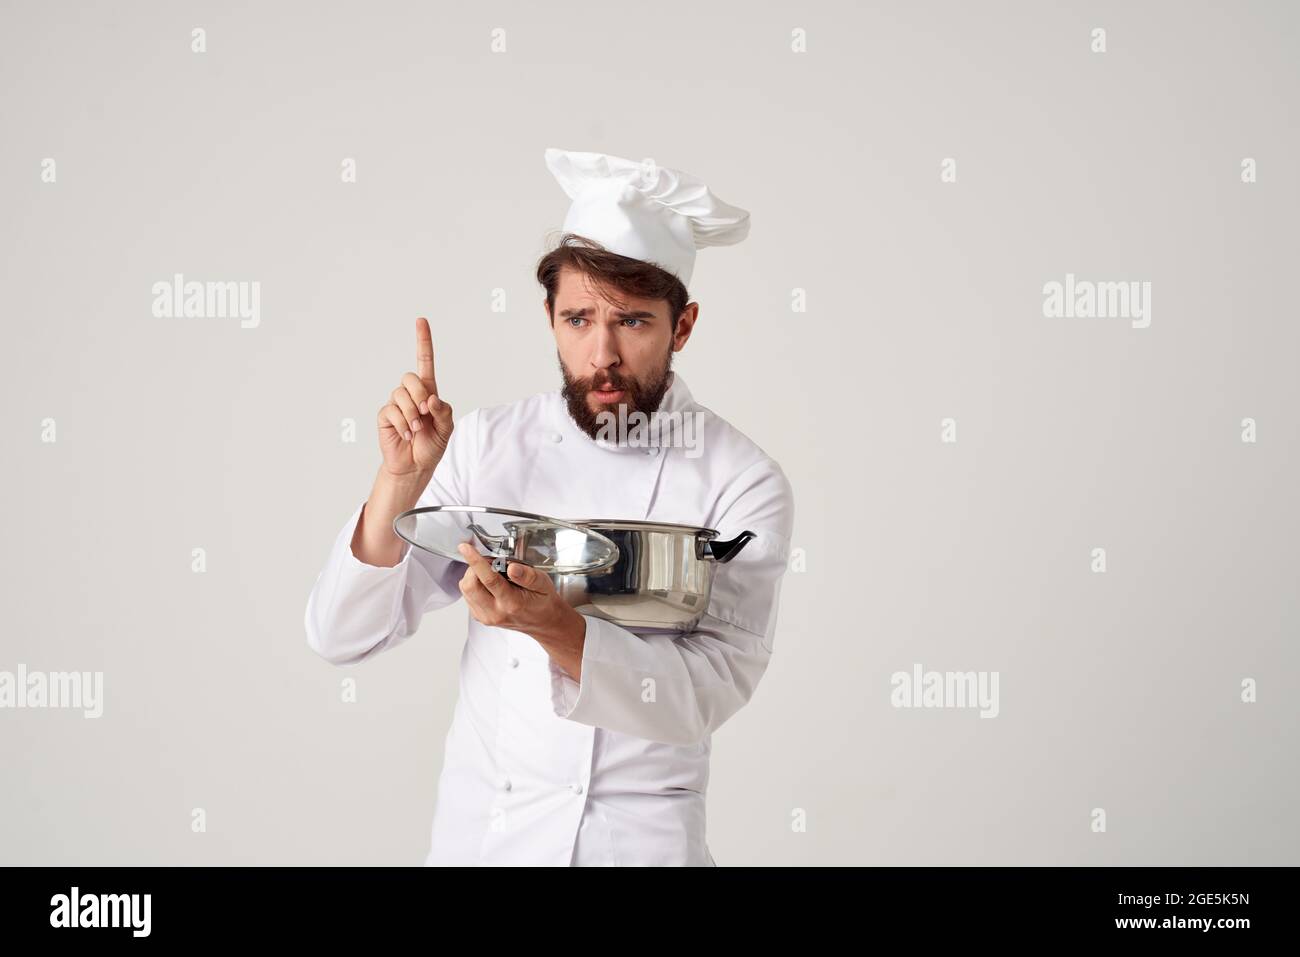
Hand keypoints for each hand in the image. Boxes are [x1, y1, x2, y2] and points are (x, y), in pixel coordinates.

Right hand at [377, 317, 453, 479]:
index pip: (425, 362)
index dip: (423, 341)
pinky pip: (391, 410)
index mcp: (428, 392)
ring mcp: (396, 403)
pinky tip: (407, 434)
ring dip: (412, 415)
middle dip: (419, 395)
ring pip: (401, 395)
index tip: (421, 321)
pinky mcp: (385, 415)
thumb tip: (430, 398)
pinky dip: (402, 424)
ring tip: (416, 430)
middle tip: (425, 413)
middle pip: (410, 377)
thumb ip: (443, 411)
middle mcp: (410, 394)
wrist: (415, 466)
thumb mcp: (446, 428)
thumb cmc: (431, 445)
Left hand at [456, 543, 586, 676]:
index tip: (465, 548)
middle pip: (470, 585)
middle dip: (473, 567)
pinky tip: (488, 584)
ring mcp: (486, 617)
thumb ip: (527, 575)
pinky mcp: (480, 617)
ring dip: (473, 576)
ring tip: (491, 573)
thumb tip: (511, 567)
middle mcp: (496, 612)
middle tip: (489, 563)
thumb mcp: (543, 584)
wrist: (543, 622)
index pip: (488, 579)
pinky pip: (468, 596)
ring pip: (466, 590)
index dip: (475, 561)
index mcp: (512, 602)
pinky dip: (474, 585)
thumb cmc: (542, 602)